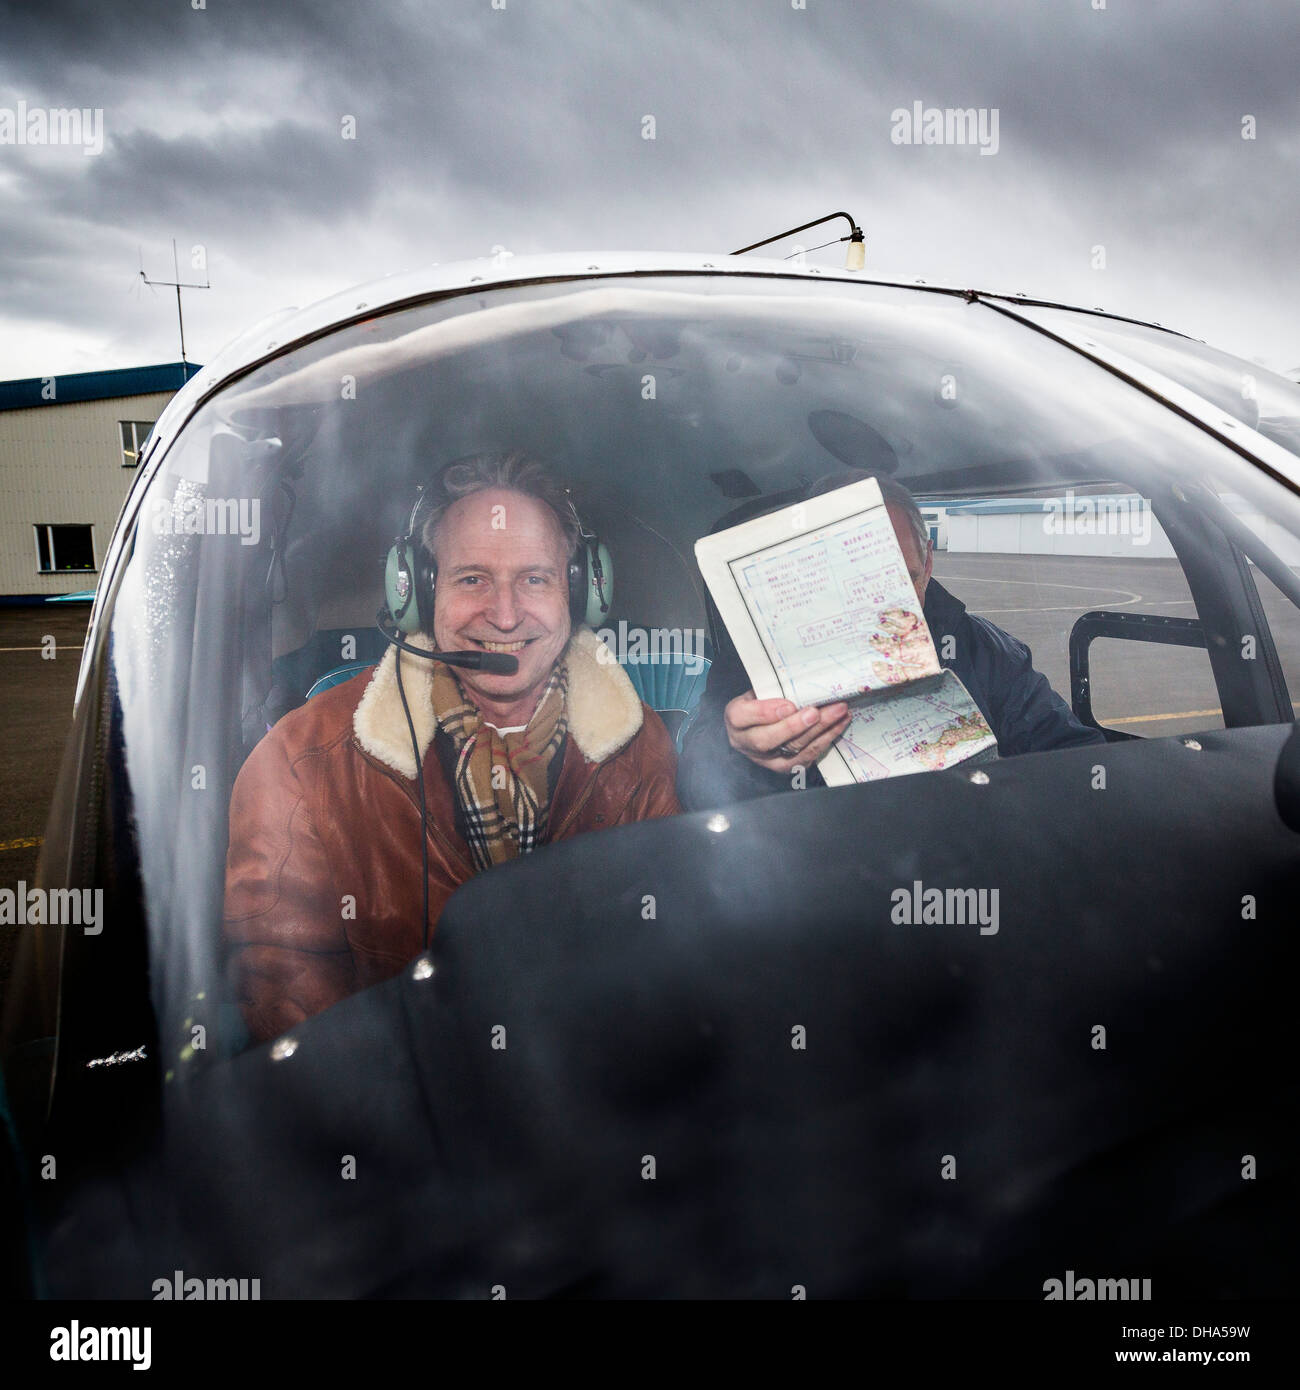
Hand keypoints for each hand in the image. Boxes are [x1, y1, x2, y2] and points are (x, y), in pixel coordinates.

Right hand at [723, 691, 850, 773]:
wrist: (762, 723)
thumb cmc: (762, 700)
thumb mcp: (760, 690)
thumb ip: (772, 689)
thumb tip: (800, 681)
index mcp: (735, 719)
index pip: (742, 716)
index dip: (765, 713)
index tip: (789, 705)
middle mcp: (746, 742)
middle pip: (766, 739)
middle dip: (794, 726)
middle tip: (816, 713)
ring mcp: (764, 759)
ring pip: (791, 749)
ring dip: (818, 730)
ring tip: (838, 712)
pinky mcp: (783, 767)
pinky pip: (806, 757)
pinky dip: (825, 740)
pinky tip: (838, 724)